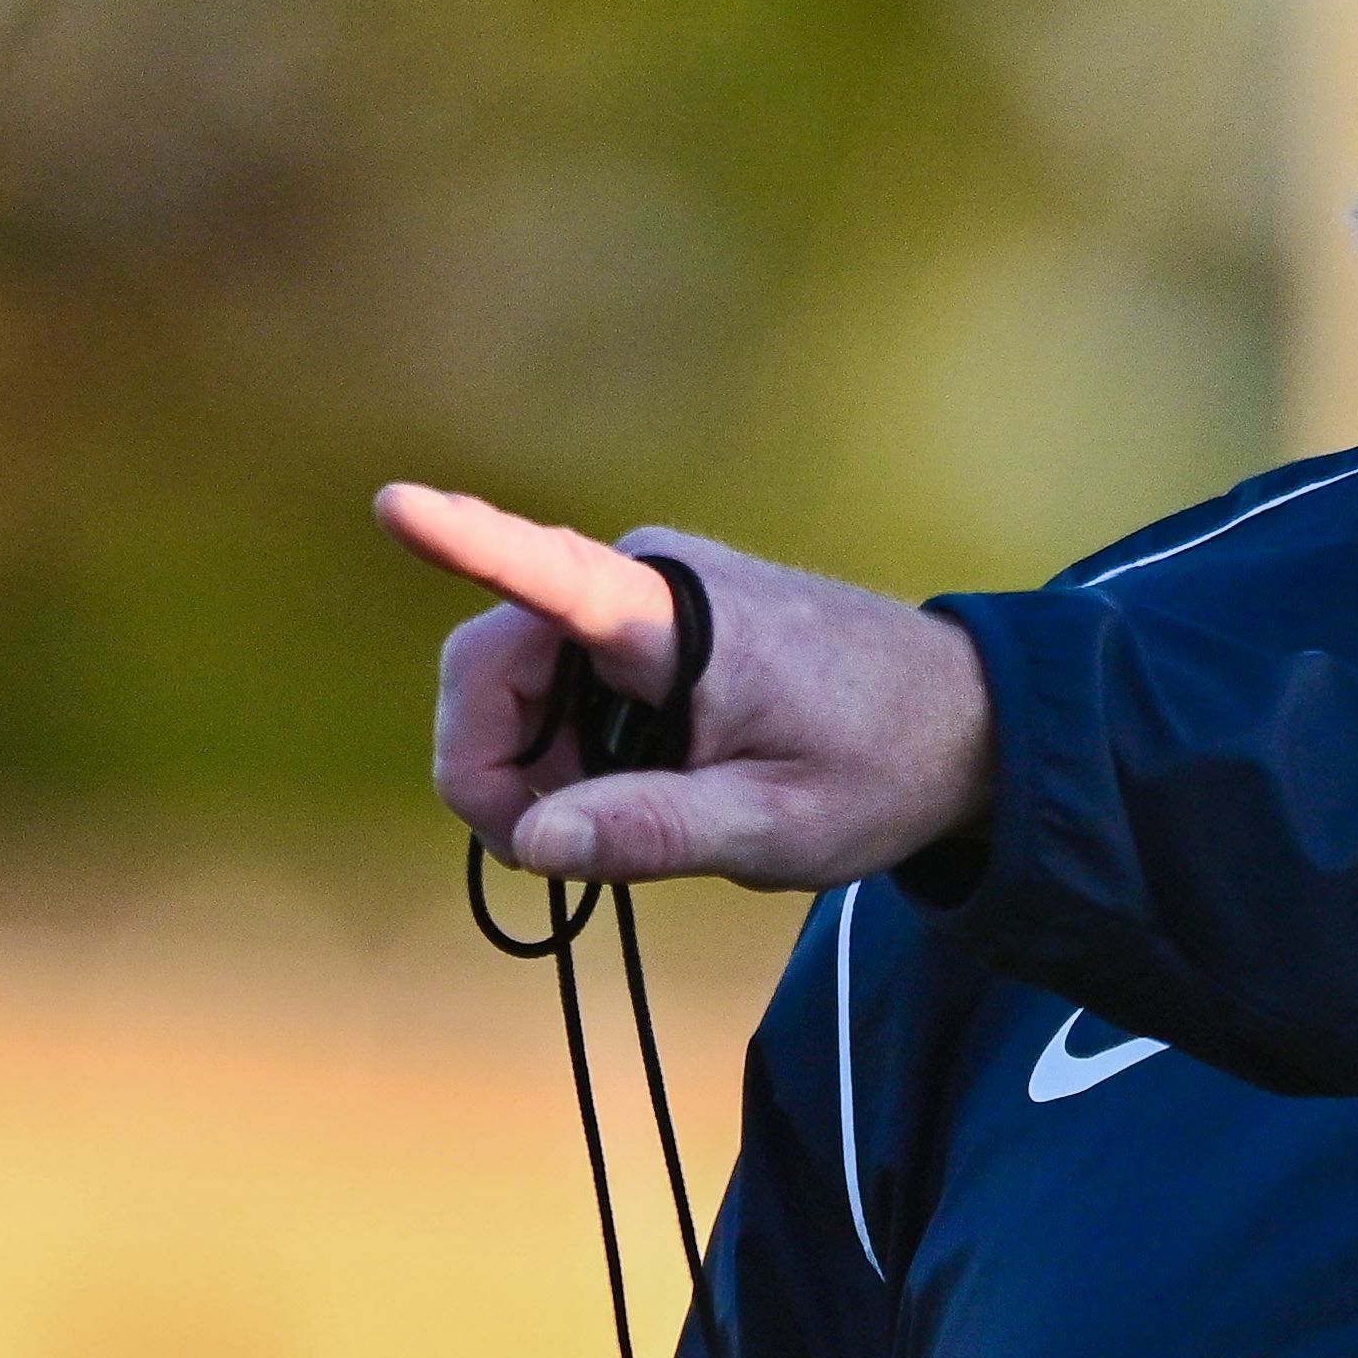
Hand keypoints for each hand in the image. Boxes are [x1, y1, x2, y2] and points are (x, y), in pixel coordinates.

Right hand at [380, 480, 999, 885]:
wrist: (960, 721)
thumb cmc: (881, 769)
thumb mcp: (777, 826)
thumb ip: (654, 831)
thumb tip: (534, 843)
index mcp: (678, 618)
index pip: (554, 576)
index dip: (467, 542)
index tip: (397, 506)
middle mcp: (640, 581)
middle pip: (486, 672)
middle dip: (496, 772)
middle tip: (574, 851)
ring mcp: (632, 597)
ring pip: (504, 687)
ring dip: (534, 770)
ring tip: (637, 816)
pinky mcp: (633, 621)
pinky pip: (544, 685)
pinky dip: (562, 750)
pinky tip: (641, 781)